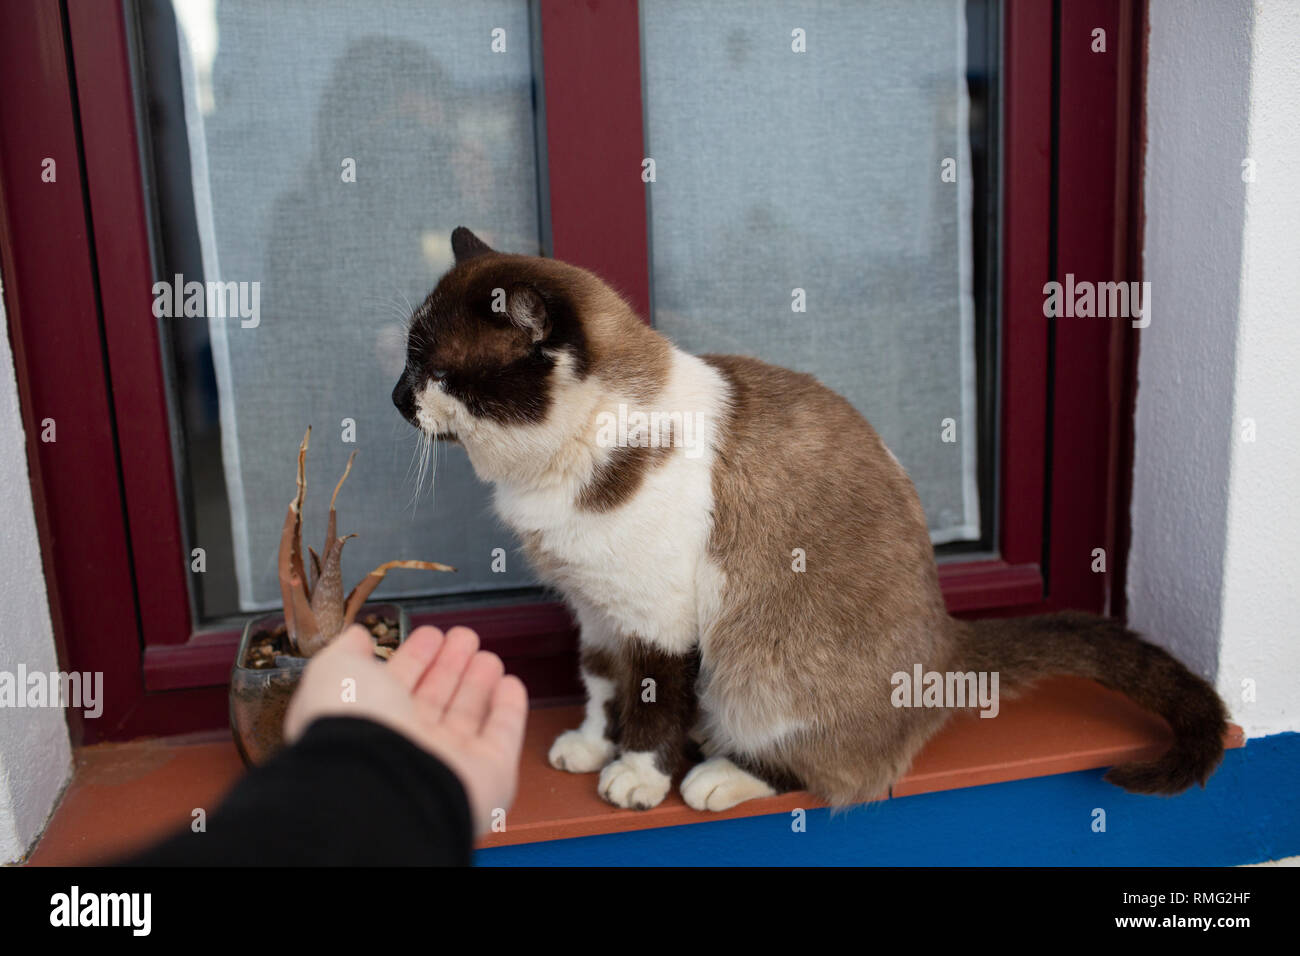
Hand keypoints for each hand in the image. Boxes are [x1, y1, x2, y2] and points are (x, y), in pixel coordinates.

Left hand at [284, 624, 527, 835]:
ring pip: (468, 715)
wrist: (379, 786)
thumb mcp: (336, 672)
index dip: (416, 658)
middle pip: (436, 699)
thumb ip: (346, 652)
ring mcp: (448, 760)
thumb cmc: (352, 728)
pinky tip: (510, 685)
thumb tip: (357, 638)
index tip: (431, 635)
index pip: (399, 685)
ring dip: (479, 684)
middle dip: (451, 666)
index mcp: (371, 721)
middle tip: (465, 638)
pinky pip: (503, 737)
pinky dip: (510, 710)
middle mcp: (408, 745)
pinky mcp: (487, 774)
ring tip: (488, 657)